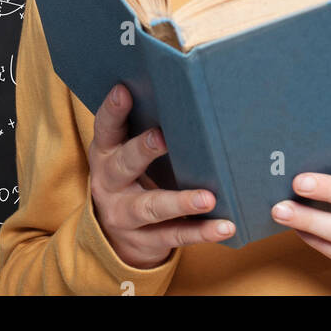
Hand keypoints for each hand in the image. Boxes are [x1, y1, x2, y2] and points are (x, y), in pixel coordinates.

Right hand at [88, 83, 234, 268]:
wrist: (115, 234)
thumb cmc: (132, 174)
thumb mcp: (126, 150)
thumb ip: (144, 126)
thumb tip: (184, 89)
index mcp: (105, 153)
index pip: (105, 128)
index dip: (113, 110)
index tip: (124, 90)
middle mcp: (109, 183)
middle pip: (124, 165)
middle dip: (144, 150)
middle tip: (163, 137)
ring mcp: (125, 215)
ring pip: (152, 207)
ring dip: (180, 202)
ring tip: (208, 198)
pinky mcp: (146, 241)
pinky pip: (175, 236)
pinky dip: (202, 232)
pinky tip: (225, 226)